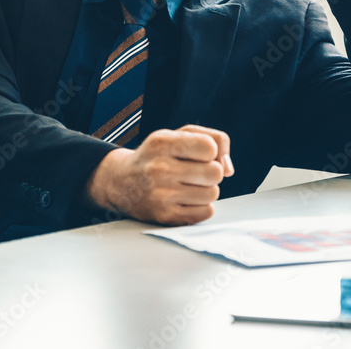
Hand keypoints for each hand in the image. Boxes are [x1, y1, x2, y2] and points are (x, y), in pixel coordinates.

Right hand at [85, 125, 235, 224]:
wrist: (121, 181)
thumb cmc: (159, 155)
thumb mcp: (180, 134)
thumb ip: (215, 139)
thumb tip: (229, 168)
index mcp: (162, 142)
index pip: (210, 147)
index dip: (211, 151)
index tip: (199, 154)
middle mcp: (159, 168)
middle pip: (215, 173)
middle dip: (211, 172)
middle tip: (196, 172)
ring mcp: (160, 195)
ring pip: (212, 194)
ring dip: (207, 190)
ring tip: (189, 185)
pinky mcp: (164, 216)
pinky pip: (206, 213)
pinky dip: (202, 206)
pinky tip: (186, 199)